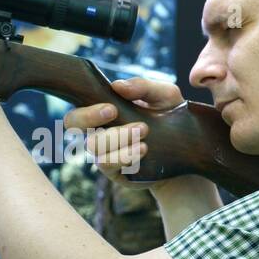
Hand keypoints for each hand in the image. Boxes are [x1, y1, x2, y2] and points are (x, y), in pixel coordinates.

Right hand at [63, 78, 180, 190]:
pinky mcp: (116, 172)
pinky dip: (125, 155)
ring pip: (93, 146)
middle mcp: (98, 132)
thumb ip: (143, 87)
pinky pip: (108, 165)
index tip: (111, 108)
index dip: (85, 110)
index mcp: (103, 112)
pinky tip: (143, 148)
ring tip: (143, 130)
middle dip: (90, 117)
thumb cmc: (170, 117)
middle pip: (72, 125)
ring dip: (117, 136)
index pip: (78, 109)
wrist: (186, 151)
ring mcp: (105, 153)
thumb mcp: (164, 96)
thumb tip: (117, 85)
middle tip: (114, 112)